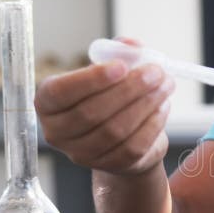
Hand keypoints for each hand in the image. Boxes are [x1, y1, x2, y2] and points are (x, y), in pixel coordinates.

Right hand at [35, 44, 175, 175]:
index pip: (60, 93)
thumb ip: (119, 53)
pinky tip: (163, 106)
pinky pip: (134, 145)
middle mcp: (58, 132)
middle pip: (91, 112)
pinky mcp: (110, 166)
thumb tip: (133, 46)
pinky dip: (153, 123)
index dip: (91, 79)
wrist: (125, 135)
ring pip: (115, 130)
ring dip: (146, 103)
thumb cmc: (111, 95)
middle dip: (129, 89)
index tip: (121, 66)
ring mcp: (82, 154)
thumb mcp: (111, 70)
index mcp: (48, 103)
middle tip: (155, 72)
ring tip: (165, 85)